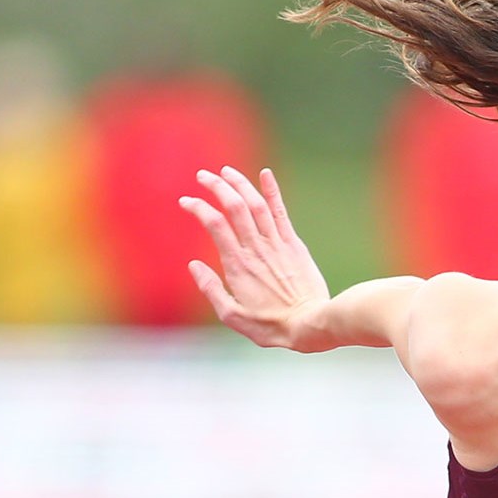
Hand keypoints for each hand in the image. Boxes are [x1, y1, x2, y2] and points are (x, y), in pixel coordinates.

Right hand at [179, 166, 328, 347]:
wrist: (311, 324)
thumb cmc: (271, 326)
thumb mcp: (232, 316)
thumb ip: (211, 289)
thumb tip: (193, 265)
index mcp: (237, 265)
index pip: (214, 224)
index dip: (198, 207)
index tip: (186, 201)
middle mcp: (256, 249)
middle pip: (234, 206)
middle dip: (216, 186)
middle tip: (203, 175)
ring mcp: (276, 244)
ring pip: (256, 204)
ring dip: (240, 183)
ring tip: (226, 171)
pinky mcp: (293, 245)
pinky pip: (281, 212)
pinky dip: (272, 191)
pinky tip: (265, 174)